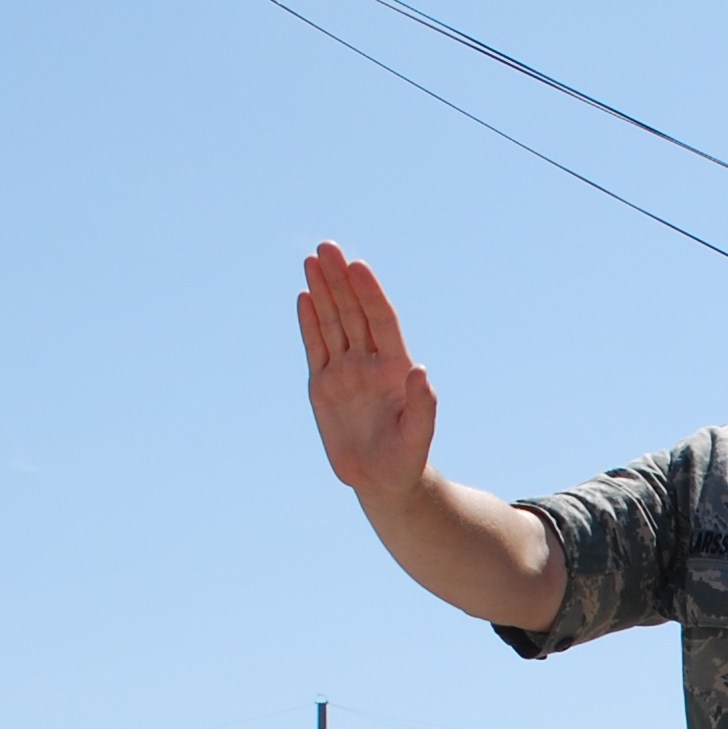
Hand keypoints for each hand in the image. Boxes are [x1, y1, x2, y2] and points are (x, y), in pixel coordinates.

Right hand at [300, 244, 434, 500]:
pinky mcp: (324, 386)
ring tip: (312, 260)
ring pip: (333, 323)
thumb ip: (422, 405)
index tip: (358, 267)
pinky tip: (305, 297)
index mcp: (395, 368)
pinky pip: (316, 348)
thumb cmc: (406, 460)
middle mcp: (369, 362)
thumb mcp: (418, 437)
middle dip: (340, 280)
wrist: (383, 481)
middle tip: (327, 247)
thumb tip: (420, 371)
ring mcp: (345, 371)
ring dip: (323, 292)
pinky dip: (310, 323)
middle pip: (353, 313)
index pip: (381, 321)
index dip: (370, 293)